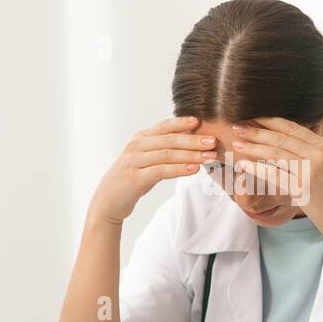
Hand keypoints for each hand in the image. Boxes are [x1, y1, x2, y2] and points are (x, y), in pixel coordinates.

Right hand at [90, 116, 216, 225]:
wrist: (108, 200)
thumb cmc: (133, 177)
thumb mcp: (147, 159)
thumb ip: (164, 149)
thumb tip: (192, 140)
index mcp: (140, 138)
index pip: (164, 126)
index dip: (182, 122)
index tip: (201, 121)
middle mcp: (136, 146)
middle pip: (169, 139)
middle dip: (193, 140)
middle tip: (213, 141)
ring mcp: (134, 161)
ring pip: (167, 154)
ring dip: (191, 155)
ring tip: (210, 157)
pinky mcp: (135, 178)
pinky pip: (161, 171)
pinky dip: (179, 169)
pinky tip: (194, 169)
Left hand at [231, 117, 322, 242]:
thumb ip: (311, 152)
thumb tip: (287, 140)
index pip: (293, 128)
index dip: (270, 121)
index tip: (252, 118)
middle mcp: (319, 154)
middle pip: (281, 138)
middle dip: (256, 131)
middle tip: (237, 127)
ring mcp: (312, 170)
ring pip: (276, 154)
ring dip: (253, 147)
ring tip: (236, 143)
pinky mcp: (303, 188)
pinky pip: (274, 174)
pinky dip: (257, 168)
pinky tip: (244, 164)